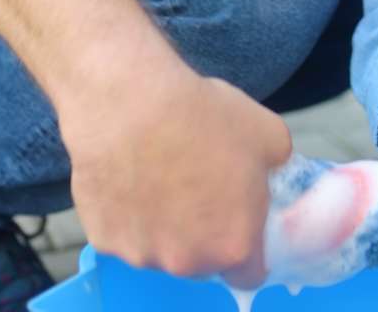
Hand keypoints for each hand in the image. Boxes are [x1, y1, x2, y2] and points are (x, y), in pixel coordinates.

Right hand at [60, 52, 291, 285]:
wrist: (131, 104)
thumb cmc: (201, 117)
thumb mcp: (268, 133)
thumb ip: (275, 166)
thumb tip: (269, 170)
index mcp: (234, 244)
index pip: (249, 272)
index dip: (247, 245)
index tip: (239, 218)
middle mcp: (186, 262)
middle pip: (201, 259)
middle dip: (201, 231)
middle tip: (195, 183)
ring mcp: (139, 253)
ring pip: (157, 247)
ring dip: (159, 223)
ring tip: (156, 171)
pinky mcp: (102, 238)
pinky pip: (120, 232)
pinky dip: (124, 212)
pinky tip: (126, 173)